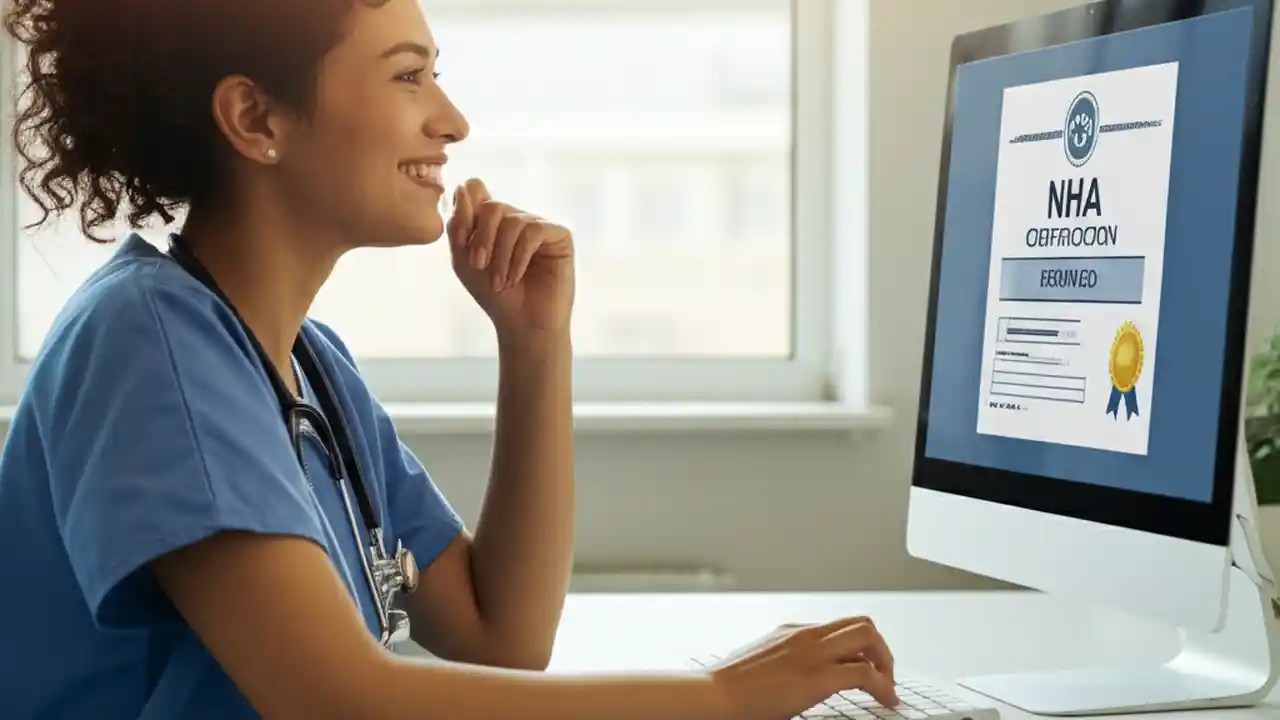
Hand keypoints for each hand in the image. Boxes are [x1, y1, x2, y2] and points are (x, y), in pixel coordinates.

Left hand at [447, 179, 574, 344]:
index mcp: (491, 221)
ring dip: (501, 256)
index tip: (463, 240)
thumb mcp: (464, 261)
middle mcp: (516, 218)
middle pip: (492, 206)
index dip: (466, 208)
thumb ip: (459, 225)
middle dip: (481, 238)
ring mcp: (539, 225)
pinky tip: (516, 278)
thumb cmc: (493, 296)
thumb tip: (465, 186)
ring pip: (512, 221)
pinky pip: (533, 232)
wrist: (522, 325)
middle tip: (478, 266)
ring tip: (499, 282)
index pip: (475, 190)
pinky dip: (519, 258)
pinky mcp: (560, 235)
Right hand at [707, 617, 897, 719]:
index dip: (859, 649)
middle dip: (881, 650)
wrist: (714, 696)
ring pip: (869, 637)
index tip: (866, 668)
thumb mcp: (760, 664)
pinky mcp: (817, 677)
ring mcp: (812, 653)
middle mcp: (805, 635)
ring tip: (888, 689)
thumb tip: (794, 680)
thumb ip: (782, 662)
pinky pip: (864, 673)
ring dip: (886, 663)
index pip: (839, 629)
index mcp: (791, 632)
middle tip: (885, 675)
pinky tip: (886, 702)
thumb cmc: (729, 688)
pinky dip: (883, 687)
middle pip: (861, 624)